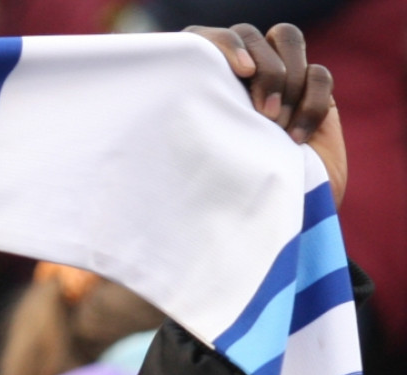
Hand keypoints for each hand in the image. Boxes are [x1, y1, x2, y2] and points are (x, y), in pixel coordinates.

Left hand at [188, 23, 345, 207]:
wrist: (265, 220)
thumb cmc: (220, 195)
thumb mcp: (197, 156)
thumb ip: (193, 118)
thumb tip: (173, 98)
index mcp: (201, 82)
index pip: (207, 37)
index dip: (224, 44)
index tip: (239, 72)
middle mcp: (237, 73)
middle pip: (251, 35)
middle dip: (264, 71)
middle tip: (263, 115)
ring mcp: (277, 79)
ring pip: (287, 39)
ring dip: (286, 79)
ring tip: (275, 125)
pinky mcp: (312, 92)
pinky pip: (318, 74)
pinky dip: (311, 104)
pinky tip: (294, 139)